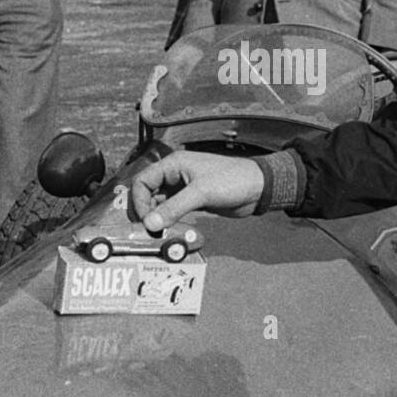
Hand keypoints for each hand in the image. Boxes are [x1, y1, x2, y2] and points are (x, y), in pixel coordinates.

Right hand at [130, 152, 264, 230]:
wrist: (257, 188)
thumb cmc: (233, 179)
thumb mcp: (201, 193)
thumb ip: (174, 208)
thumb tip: (150, 223)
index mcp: (174, 164)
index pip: (143, 181)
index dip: (139, 201)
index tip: (144, 220)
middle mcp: (175, 174)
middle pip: (147, 192)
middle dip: (144, 210)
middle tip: (147, 229)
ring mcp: (183, 188)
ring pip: (159, 203)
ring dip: (156, 217)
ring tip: (156, 232)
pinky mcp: (192, 200)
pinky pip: (172, 210)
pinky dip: (168, 219)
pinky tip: (168, 230)